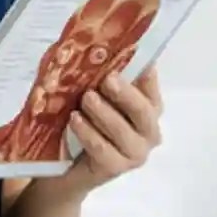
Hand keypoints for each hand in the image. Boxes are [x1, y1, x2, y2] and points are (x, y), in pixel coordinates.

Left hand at [55, 65, 164, 196]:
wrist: (65, 168)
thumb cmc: (83, 123)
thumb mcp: (89, 94)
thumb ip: (98, 76)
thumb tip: (92, 48)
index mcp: (148, 108)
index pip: (151, 87)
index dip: (145, 73)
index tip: (132, 54)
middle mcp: (148, 131)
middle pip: (144, 111)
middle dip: (125, 94)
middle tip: (107, 79)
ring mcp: (135, 153)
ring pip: (123, 131)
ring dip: (103, 112)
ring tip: (86, 99)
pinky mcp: (116, 169)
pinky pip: (103, 149)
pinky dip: (89, 133)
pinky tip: (75, 120)